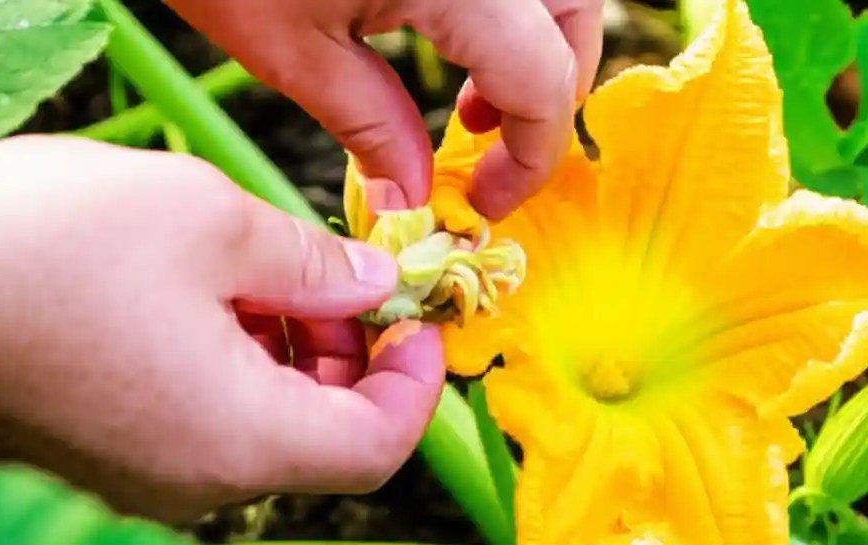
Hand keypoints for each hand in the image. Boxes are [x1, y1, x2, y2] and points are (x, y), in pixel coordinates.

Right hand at [0, 136, 444, 523]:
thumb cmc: (42, 245)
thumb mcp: (209, 221)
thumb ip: (314, 264)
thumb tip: (373, 285)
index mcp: (242, 439)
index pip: (380, 447)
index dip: (417, 383)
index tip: (416, 320)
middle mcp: (198, 483)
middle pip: (323, 439)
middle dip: (352, 358)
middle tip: (338, 280)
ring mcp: (145, 481)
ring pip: (262, 429)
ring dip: (290, 357)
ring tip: (261, 276)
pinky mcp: (104, 462)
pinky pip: (202, 428)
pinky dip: (232, 372)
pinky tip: (206, 302)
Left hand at [165, 0, 602, 218]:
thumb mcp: (290, 48)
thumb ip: (371, 124)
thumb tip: (414, 195)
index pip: (545, 84)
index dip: (529, 160)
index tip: (485, 203)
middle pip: (577, 22)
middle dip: (549, 96)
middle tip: (484, 146)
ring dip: (537, 47)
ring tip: (473, 98)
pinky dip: (507, 12)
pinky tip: (453, 34)